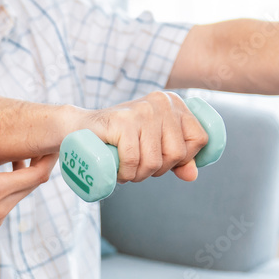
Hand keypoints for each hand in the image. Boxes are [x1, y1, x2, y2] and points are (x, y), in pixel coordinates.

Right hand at [0, 115, 56, 255]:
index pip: (38, 174)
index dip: (49, 158)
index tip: (50, 144)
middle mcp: (2, 208)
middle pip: (30, 184)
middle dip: (32, 164)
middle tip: (26, 146)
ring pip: (16, 195)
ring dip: (14, 177)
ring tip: (0, 161)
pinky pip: (3, 207)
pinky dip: (2, 192)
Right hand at [87, 91, 208, 182]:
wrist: (79, 127)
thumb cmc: (118, 138)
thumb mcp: (153, 145)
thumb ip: (177, 158)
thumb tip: (192, 175)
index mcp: (174, 103)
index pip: (200, 138)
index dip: (185, 158)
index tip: (164, 160)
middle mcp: (161, 102)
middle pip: (178, 153)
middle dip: (158, 170)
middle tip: (139, 167)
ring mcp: (142, 111)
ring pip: (155, 161)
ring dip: (139, 175)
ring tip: (126, 169)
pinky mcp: (123, 122)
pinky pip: (134, 160)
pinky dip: (126, 173)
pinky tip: (118, 172)